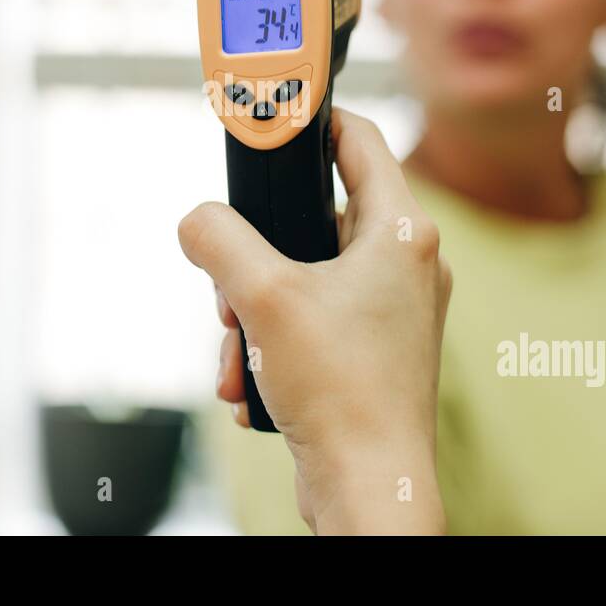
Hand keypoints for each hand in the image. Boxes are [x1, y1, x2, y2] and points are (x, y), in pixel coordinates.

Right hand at [178, 107, 451, 533]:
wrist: (369, 488)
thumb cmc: (340, 390)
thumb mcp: (261, 296)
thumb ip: (219, 239)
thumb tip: (197, 221)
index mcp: (401, 232)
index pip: (359, 140)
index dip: (314, 120)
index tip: (274, 118)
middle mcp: (408, 265)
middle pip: (317, 219)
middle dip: (258, 255)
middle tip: (231, 283)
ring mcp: (396, 310)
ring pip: (307, 278)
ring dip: (256, 311)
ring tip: (237, 348)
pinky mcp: (378, 350)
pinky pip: (315, 323)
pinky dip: (276, 345)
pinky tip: (251, 383)